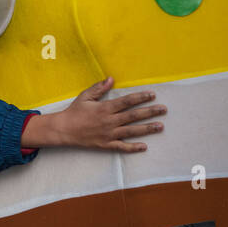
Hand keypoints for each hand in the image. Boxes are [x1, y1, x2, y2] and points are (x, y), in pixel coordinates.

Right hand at [23, 77, 164, 152]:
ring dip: (147, 128)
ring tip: (160, 126)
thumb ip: (99, 88)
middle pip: (134, 116)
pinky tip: (144, 146)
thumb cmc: (74, 112)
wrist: (63, 130)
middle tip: (164, 109)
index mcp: (105, 108)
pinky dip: (133, 148)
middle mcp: (109, 121)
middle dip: (150, 112)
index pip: (127, 102)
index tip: (152, 95)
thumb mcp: (85, 97)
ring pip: (132, 131)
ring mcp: (109, 134)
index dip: (140, 97)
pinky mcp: (106, 144)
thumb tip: (111, 79)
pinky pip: (122, 147)